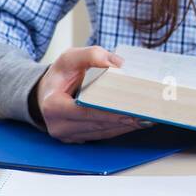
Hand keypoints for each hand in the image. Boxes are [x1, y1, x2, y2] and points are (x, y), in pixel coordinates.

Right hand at [33, 46, 152, 142]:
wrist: (47, 92)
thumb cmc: (60, 75)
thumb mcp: (70, 58)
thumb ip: (92, 56)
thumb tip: (117, 64)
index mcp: (53, 106)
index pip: (84, 111)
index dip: (108, 112)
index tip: (130, 110)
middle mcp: (59, 126)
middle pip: (97, 124)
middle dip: (122, 119)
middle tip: (147, 113)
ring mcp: (69, 136)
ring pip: (102, 132)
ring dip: (125, 126)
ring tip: (148, 117)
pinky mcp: (78, 139)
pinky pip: (102, 135)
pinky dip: (120, 128)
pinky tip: (137, 121)